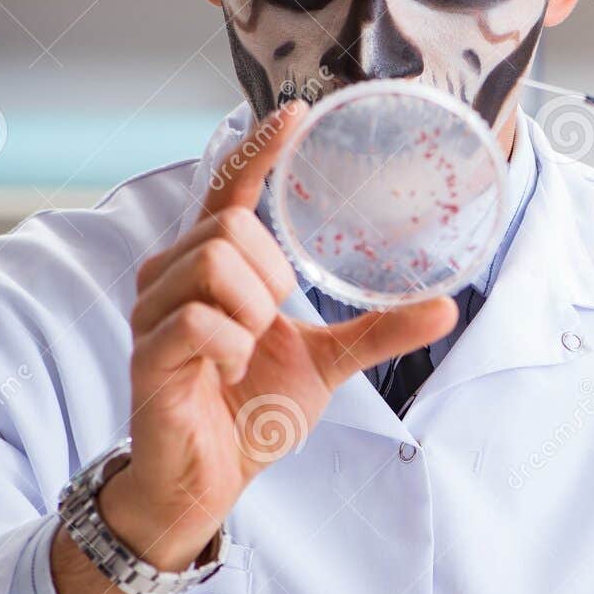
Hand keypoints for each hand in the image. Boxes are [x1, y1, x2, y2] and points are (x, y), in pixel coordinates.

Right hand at [56, 102, 456, 593]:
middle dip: (271, 277)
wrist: (208, 479)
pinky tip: (229, 373)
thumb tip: (446, 309)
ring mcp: (152, 312)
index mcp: (210, 266)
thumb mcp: (325, 363)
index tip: (297, 114)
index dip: (257, 148)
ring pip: (214, 265)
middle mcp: (171, 276)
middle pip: (230, 229)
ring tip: (249, 352)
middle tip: (273, 323)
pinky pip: (200, 322)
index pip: (229, 189)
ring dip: (252, 315)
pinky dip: (231, 347)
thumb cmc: (251, 411)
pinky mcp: (147, 353)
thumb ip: (376, 332)